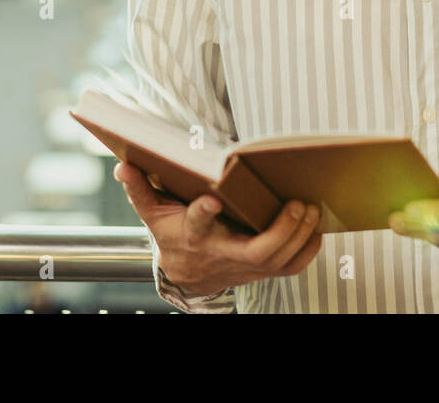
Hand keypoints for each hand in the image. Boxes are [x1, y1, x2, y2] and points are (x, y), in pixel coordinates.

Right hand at [114, 161, 323, 295]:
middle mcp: (223, 253)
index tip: (211, 197)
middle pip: (257, 252)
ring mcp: (246, 266)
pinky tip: (315, 225)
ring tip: (311, 207)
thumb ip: (138, 188)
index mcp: (194, 235)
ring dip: (300, 235)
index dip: (203, 213)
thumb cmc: (173, 233)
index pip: (197, 226)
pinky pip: (292, 267)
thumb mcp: (151, 212)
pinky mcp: (263, 270)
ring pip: (280, 260)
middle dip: (281, 230)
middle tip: (296, 203)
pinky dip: (309, 248)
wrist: (187, 273)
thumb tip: (122, 165)